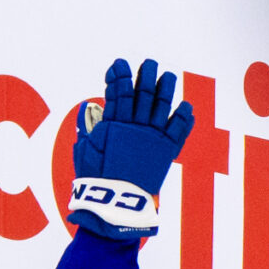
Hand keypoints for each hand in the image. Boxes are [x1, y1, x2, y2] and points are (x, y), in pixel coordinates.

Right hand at [69, 58, 194, 241]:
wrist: (115, 204)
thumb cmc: (94, 180)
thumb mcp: (83, 152)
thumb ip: (87, 127)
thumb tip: (90, 105)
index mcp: (113, 124)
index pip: (118, 91)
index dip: (118, 75)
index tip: (118, 64)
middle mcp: (136, 126)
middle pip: (143, 92)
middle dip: (145, 75)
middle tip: (149, 63)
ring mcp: (154, 137)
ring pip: (163, 104)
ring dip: (166, 88)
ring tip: (168, 76)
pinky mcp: (167, 151)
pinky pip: (180, 128)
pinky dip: (184, 116)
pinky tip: (185, 107)